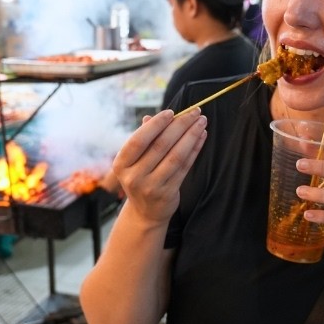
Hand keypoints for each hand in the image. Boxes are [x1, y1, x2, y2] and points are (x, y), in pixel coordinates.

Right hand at [113, 109, 206, 224]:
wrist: (145, 212)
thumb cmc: (141, 177)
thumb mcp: (135, 160)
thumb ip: (143, 139)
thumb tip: (151, 117)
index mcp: (121, 164)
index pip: (138, 140)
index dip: (156, 125)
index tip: (171, 112)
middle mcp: (134, 177)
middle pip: (161, 146)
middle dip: (180, 125)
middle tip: (195, 111)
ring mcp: (151, 187)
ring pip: (175, 156)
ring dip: (191, 136)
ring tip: (201, 122)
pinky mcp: (167, 193)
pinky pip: (184, 167)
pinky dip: (194, 150)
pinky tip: (201, 137)